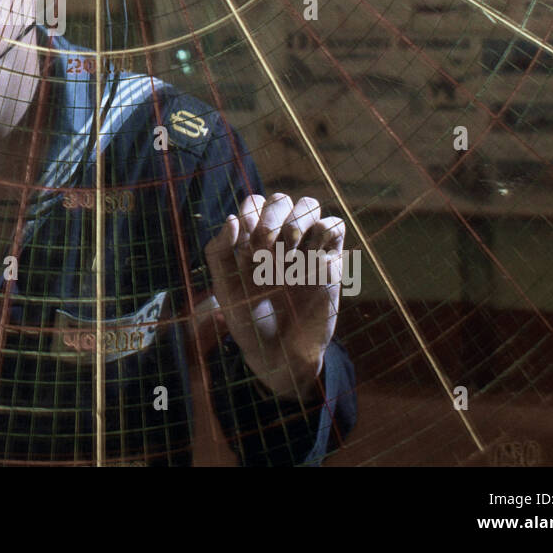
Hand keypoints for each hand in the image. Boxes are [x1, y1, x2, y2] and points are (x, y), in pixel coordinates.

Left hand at [204, 193, 344, 401]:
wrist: (277, 354)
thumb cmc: (247, 319)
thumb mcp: (223, 288)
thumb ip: (218, 252)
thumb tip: (231, 218)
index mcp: (253, 239)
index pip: (254, 202)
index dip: (250, 214)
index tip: (246, 245)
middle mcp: (280, 238)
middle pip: (281, 199)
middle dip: (271, 218)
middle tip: (264, 251)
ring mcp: (306, 247)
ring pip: (310, 204)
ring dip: (297, 221)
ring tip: (288, 251)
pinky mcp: (330, 261)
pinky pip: (334, 226)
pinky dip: (323, 233)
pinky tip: (308, 259)